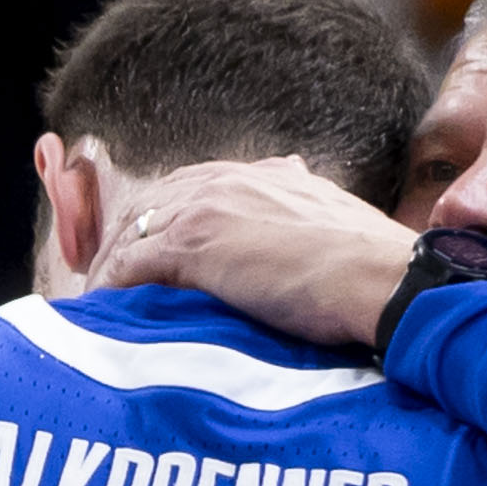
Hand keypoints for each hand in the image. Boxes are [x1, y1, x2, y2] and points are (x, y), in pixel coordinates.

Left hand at [91, 157, 416, 350]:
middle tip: (113, 276)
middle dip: (130, 237)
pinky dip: (111, 286)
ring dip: (113, 264)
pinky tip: (103, 310)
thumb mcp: (340, 229)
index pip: (194, 187)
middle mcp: (231, 180)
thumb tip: (308, 220)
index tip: (153, 247)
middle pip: (154, 203)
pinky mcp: (193, 244)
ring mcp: (208, 208)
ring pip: (134, 231)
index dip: (168, 218)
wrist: (385, 280)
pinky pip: (130, 264)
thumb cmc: (376, 269)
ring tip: (101, 300)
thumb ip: (312, 219)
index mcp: (267, 174)